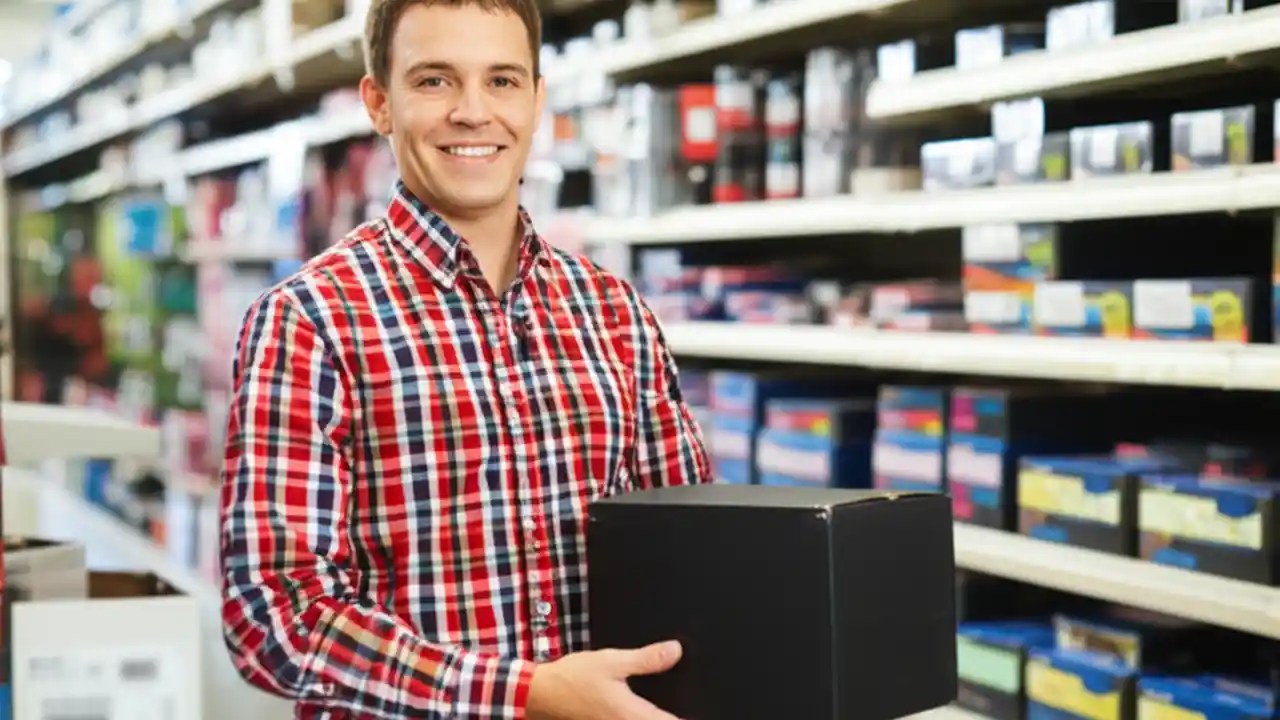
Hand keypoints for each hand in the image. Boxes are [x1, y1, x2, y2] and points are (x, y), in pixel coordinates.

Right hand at [526, 640, 683, 719]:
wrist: (539, 694)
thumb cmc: (572, 679)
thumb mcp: (612, 662)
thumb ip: (646, 659)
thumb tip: (675, 651)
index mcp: (632, 715)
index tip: (702, 713)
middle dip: (672, 718)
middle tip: (685, 709)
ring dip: (657, 717)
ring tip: (665, 710)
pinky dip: (641, 717)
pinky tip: (642, 711)